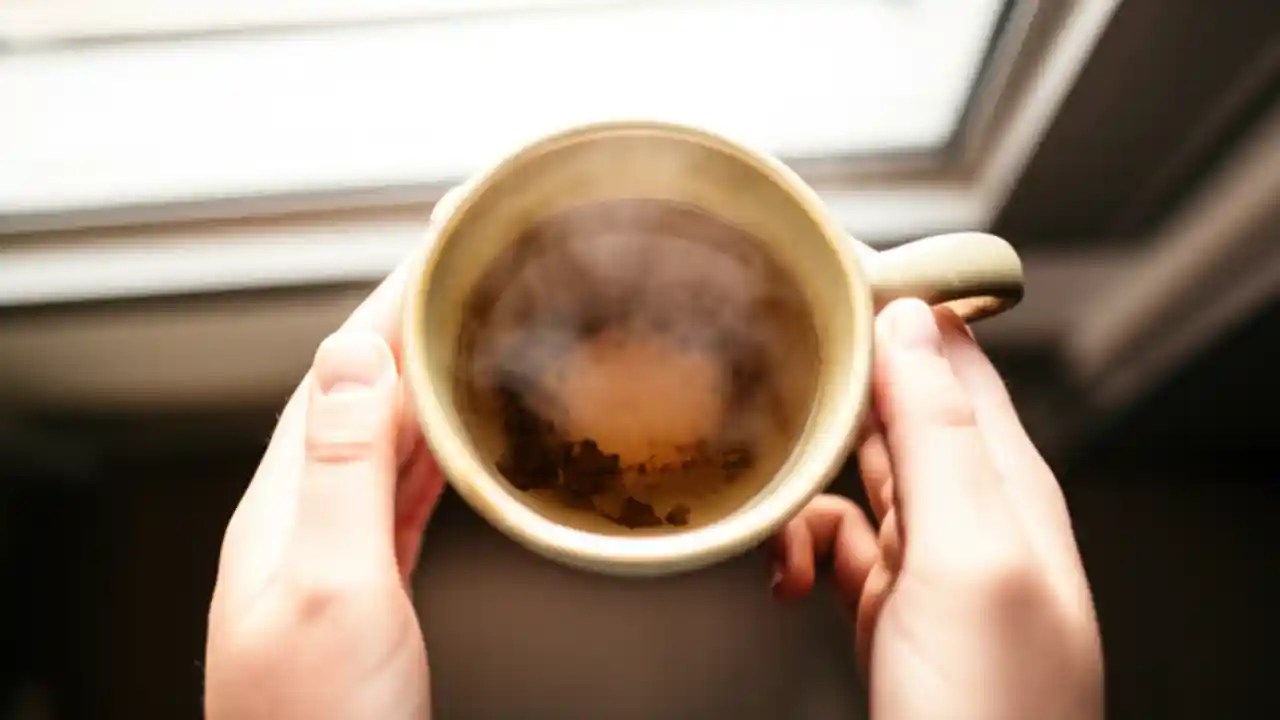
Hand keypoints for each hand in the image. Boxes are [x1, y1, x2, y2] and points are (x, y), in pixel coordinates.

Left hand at [205, 261, 444, 719]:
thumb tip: (352, 354)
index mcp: (286, 504)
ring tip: (478, 325)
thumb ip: (341, 470)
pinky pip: (404, 491)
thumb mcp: (332, 589)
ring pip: (388, 436)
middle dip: (420, 318)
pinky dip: (437, 447)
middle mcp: (304, 519)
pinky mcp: (369, 587)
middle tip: (478, 262)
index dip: (395, 295)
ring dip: (431, 375)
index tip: (446, 234)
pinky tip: (460, 437)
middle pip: (366, 391)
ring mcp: (335, 554)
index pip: (343, 368)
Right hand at [771, 299, 1102, 719]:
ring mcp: (928, 562)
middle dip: (829, 387)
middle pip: (894, 408)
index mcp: (1004, 481)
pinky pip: (836, 543)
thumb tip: (910, 320)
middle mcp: (970, 512)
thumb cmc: (986, 710)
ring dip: (805, 477)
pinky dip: (801, 546)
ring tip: (766, 493)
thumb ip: (943, 434)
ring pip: (856, 474)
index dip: (889, 306)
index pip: (951, 356)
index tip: (820, 273)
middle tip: (760, 370)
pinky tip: (785, 570)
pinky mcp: (888, 606)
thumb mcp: (969, 554)